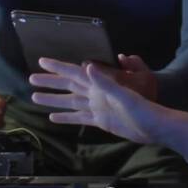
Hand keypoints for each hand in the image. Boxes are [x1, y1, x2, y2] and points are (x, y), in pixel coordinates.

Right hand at [29, 57, 159, 143]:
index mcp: (101, 84)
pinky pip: (79, 117)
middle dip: (50, 82)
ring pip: (70, 101)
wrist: (156, 126)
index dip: (58, 67)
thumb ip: (106, 82)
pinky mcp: (101, 121)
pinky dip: (66, 117)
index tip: (42, 61)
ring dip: (53, 99)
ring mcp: (97, 107)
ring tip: (35, 97)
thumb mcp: (125, 94)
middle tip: (31, 79)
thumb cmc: (145, 108)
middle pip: (68, 86)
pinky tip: (53, 117)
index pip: (75, 73)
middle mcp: (96, 93)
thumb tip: (87, 66)